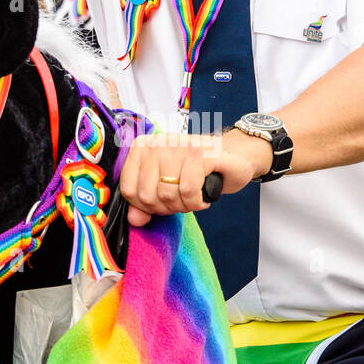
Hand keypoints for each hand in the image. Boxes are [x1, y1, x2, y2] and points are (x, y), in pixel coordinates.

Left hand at [119, 128, 270, 226]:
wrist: (234, 156)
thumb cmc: (198, 170)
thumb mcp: (166, 187)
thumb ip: (145, 203)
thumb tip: (133, 219)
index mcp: (143, 148)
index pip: (129, 190)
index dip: (147, 206)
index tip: (163, 201)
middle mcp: (158, 143)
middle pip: (148, 196)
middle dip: (167, 207)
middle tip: (182, 199)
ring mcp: (179, 146)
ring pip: (167, 194)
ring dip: (184, 206)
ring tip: (193, 197)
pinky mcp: (200, 154)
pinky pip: (188, 191)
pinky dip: (197, 202)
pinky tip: (202, 197)